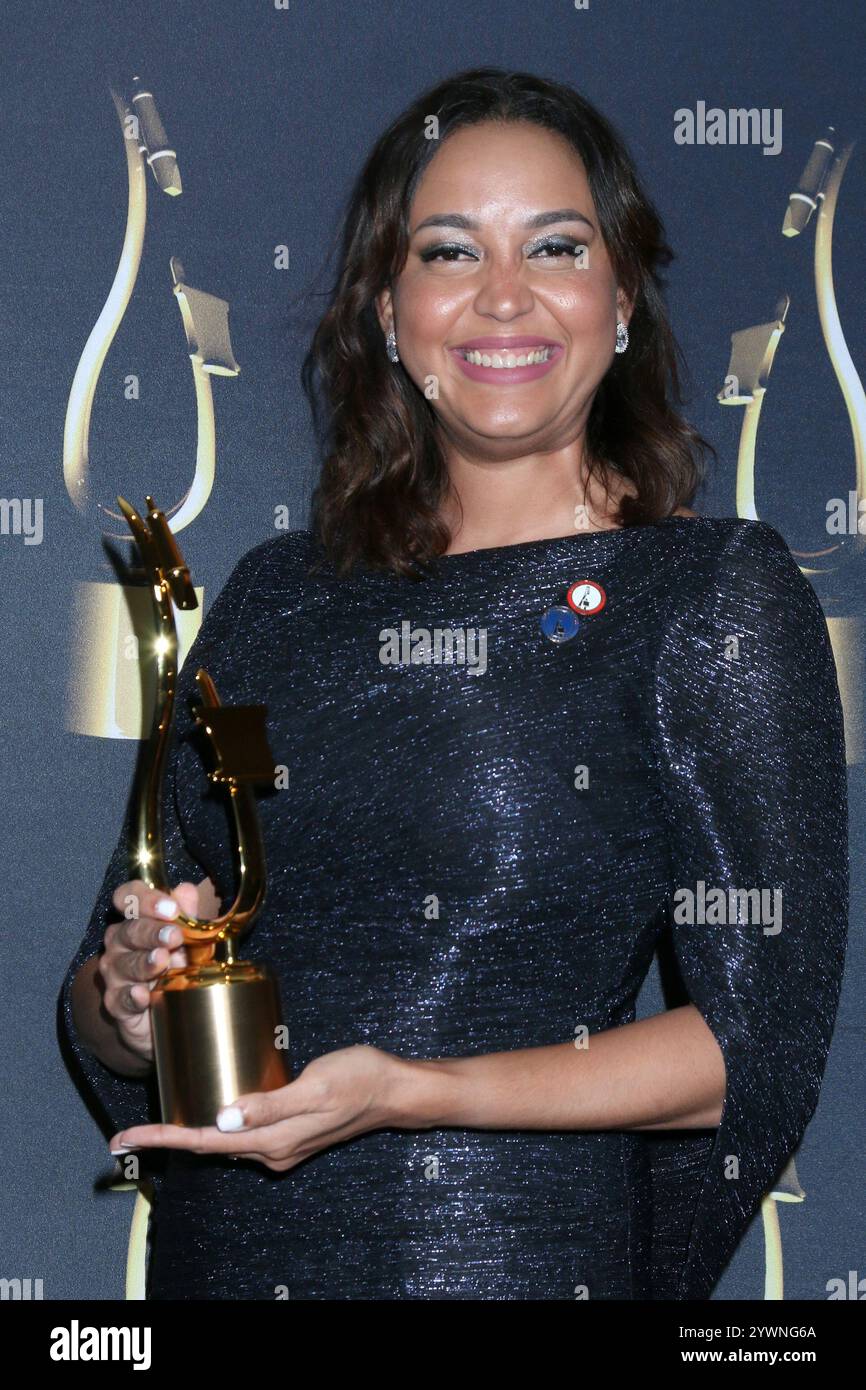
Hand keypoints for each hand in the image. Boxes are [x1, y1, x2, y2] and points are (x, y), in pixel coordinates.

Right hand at [98, 880, 200, 1061]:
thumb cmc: (177, 967)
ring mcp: (114, 973)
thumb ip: (187, 916)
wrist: (171, 1013)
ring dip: (143, 962)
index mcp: (136, 919)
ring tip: (162, 961)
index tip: (171, 907)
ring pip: (123, 964)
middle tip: (174, 936)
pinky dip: (131, 997)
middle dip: (152, 931)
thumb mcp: (190, 940)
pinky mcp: (116, 1003)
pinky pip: (119, 998)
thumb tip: (186, 890)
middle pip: (129, 930)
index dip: (146, 898)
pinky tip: (143, 995)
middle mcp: (119, 942)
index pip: (128, 897)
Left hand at [109, 1044, 403, 1170]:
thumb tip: (223, 1119)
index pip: (205, 1142)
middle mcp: (273, 1150)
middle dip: (169, 1138)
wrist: (397, 1089)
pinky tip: (213, 1104)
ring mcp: (283, 1144)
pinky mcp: (292, 1131)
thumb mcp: (315, 1086)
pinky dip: (220, 1122)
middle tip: (130, 1132)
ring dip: (193, 1130)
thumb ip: (270, 1105)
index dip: (163, 1138)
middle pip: (209, 1145)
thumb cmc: (360, 1079)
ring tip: (162, 1116)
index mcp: (274, 1142)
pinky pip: (245, 1131)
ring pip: (226, 1139)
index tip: (125, 1140)